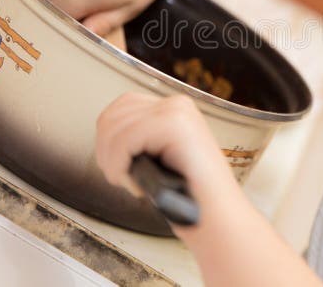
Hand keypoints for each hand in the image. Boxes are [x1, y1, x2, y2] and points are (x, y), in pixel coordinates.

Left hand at [97, 92, 322, 285]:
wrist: (217, 218)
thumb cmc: (187, 197)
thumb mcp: (159, 157)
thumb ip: (138, 139)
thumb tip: (105, 135)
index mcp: (174, 108)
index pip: (120, 108)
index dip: (108, 141)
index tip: (119, 169)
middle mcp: (176, 104)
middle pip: (112, 116)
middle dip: (106, 153)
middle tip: (124, 179)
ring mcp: (177, 112)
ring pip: (114, 128)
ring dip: (113, 163)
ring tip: (133, 183)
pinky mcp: (174, 125)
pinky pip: (123, 141)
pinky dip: (119, 167)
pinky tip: (137, 185)